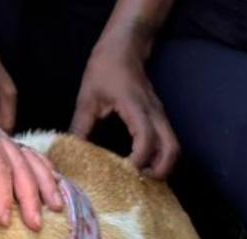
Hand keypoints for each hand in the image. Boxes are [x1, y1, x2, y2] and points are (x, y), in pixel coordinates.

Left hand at [0, 114, 62, 229]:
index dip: (3, 192)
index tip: (5, 219)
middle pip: (18, 163)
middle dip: (30, 194)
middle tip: (35, 223)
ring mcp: (0, 139)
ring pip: (30, 159)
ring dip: (45, 184)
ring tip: (56, 208)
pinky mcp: (2, 148)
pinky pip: (30, 157)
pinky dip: (45, 171)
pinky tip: (56, 186)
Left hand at [70, 42, 178, 178]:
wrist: (125, 47)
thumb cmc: (105, 68)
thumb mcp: (87, 98)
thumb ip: (80, 126)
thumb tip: (72, 153)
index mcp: (136, 108)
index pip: (146, 140)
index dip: (139, 160)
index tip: (124, 172)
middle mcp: (154, 114)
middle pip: (172, 149)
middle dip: (161, 171)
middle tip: (140, 184)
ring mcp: (160, 115)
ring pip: (174, 146)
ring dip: (163, 166)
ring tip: (142, 178)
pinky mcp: (158, 116)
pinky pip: (168, 141)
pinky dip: (161, 157)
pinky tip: (143, 166)